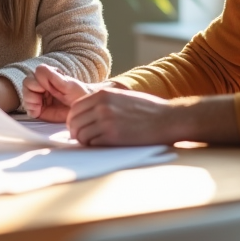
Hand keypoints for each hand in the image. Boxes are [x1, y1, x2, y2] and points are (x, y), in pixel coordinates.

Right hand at [23, 64, 100, 122]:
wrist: (84, 110)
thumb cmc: (80, 95)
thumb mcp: (70, 86)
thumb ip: (55, 78)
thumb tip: (40, 70)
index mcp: (51, 75)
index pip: (36, 73)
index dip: (40, 82)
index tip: (49, 90)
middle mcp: (43, 84)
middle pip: (27, 83)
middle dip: (33, 92)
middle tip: (42, 100)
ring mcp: (40, 96)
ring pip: (25, 95)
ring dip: (30, 101)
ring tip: (40, 106)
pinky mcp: (39, 108)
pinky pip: (27, 107)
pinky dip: (31, 110)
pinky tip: (39, 112)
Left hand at [67, 87, 183, 145]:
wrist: (166, 119)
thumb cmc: (147, 109)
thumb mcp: (121, 97)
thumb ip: (103, 102)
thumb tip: (85, 115)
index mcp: (103, 94)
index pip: (75, 108)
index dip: (73, 120)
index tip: (77, 127)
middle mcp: (101, 106)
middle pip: (74, 122)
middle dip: (75, 132)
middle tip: (82, 138)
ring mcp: (106, 121)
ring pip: (81, 135)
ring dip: (85, 141)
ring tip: (95, 142)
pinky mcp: (112, 136)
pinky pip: (92, 144)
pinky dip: (95, 146)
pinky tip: (104, 144)